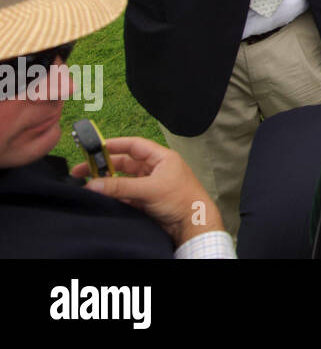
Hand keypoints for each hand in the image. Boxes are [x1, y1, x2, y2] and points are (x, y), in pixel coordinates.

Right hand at [73, 137, 221, 245]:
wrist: (192, 224)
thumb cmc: (182, 199)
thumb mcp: (150, 189)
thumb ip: (121, 186)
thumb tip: (94, 184)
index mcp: (161, 158)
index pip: (134, 145)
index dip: (114, 145)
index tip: (94, 147)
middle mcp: (154, 169)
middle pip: (124, 164)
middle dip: (103, 166)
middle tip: (81, 171)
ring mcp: (149, 185)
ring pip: (122, 181)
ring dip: (106, 183)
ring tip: (87, 186)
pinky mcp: (144, 200)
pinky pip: (124, 195)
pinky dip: (112, 197)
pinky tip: (100, 198)